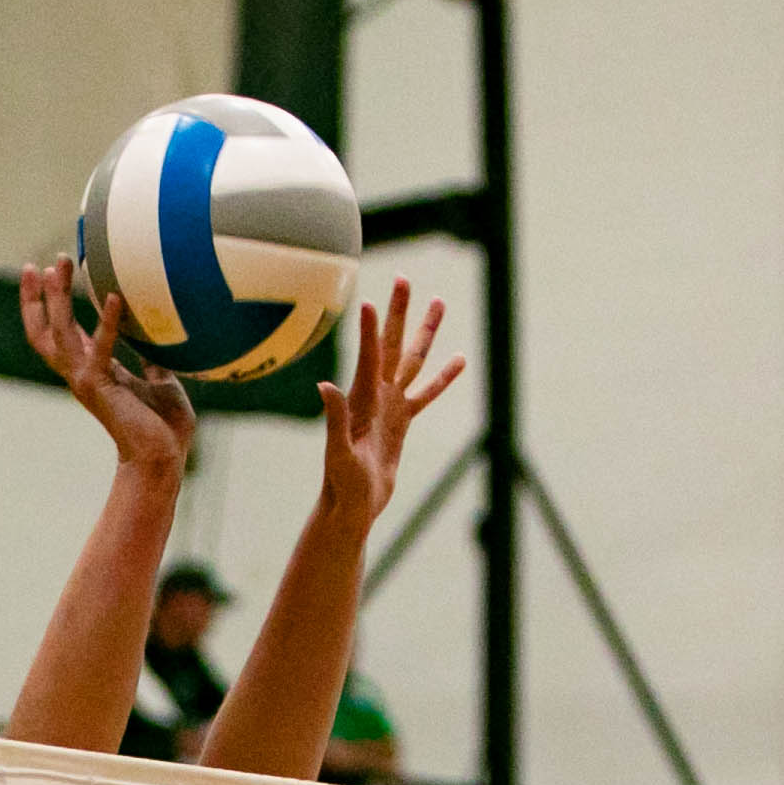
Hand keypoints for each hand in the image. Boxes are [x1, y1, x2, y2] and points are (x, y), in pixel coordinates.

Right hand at [21, 262, 196, 471]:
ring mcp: (86, 380)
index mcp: (90, 369)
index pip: (55, 331)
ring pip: (59, 333)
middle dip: (38, 296)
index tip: (42, 270)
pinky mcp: (101, 387)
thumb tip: (160, 338)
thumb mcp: (158, 380)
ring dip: (56, 299)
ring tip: (58, 267)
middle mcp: (79, 373)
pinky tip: (115, 297)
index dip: (42, 303)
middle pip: (43, 330)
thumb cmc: (163, 425)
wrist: (164, 458)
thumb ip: (151, 358)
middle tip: (43, 261)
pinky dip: (108, 322)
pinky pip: (102, 349)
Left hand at [318, 281, 464, 527]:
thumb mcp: (339, 453)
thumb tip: (325, 387)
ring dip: (426, 332)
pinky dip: (442, 377)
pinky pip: (427, 393)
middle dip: (400, 311)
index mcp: (362, 399)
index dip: (369, 329)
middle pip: (392, 343)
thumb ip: (335, 419)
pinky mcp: (403, 420)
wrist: (354, 505)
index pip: (369, 356)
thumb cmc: (342, 483)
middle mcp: (376, 394)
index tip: (370, 299)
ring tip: (439, 302)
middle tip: (404, 279)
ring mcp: (391, 404)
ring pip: (414, 359)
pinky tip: (459, 359)